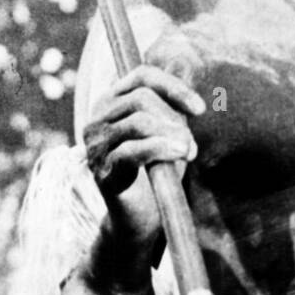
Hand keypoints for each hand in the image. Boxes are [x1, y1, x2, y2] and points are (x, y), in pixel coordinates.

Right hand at [83, 65, 204, 245]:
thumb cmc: (155, 170)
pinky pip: (132, 151)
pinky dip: (161, 149)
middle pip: (142, 98)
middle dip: (175, 119)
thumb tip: (189, 75)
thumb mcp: (167, 133)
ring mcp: (95, 146)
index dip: (173, 87)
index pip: (141, 76)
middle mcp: (97, 119)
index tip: (199, 109)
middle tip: (191, 145)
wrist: (140, 219)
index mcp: (111, 102)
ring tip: (188, 152)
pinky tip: (180, 155)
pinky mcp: (102, 172)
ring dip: (172, 136)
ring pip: (138, 122)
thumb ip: (173, 109)